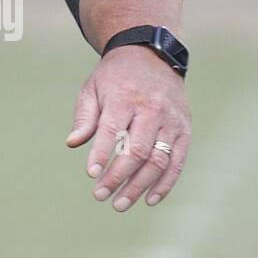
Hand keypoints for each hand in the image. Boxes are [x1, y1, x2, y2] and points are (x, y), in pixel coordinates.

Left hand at [65, 44, 191, 210]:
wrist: (151, 54)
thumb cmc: (115, 77)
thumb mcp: (93, 87)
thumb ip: (85, 116)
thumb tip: (73, 143)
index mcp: (124, 97)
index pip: (113, 130)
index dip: (102, 154)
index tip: (91, 174)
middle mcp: (151, 110)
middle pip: (137, 150)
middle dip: (118, 177)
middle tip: (100, 195)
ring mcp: (171, 121)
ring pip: (158, 160)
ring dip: (139, 186)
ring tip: (120, 203)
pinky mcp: (184, 131)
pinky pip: (177, 162)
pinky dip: (165, 184)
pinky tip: (149, 199)